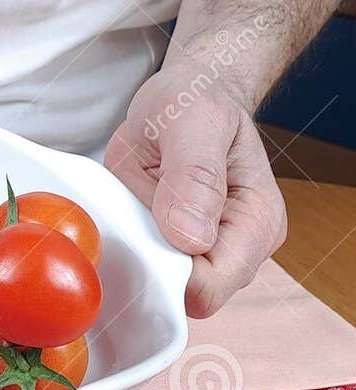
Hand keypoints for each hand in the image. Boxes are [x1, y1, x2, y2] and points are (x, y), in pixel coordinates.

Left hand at [104, 62, 286, 317]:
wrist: (188, 94)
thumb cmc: (195, 100)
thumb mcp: (192, 120)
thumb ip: (194, 175)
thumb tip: (191, 238)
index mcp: (256, 223)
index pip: (209, 288)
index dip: (168, 272)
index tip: (142, 226)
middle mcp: (241, 249)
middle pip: (185, 295)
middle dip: (151, 259)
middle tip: (137, 203)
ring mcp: (212, 252)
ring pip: (163, 285)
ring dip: (139, 249)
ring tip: (138, 200)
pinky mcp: (182, 249)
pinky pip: (149, 267)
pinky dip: (133, 245)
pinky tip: (133, 211)